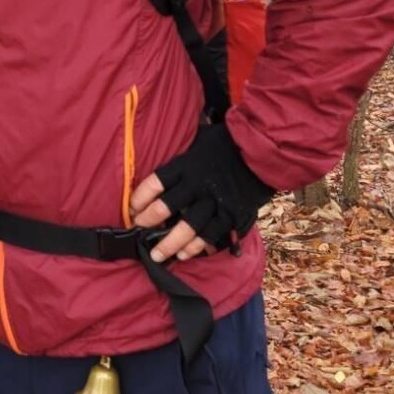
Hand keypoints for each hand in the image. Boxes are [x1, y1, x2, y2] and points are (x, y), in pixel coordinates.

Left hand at [131, 123, 273, 263]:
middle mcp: (198, 185)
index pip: (155, 183)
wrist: (262, 153)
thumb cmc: (225, 143)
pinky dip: (198, 247)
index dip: (140, 198)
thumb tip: (161, 140)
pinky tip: (186, 254)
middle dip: (148, 223)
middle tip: (137, 233)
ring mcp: (215, 202)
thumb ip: (181, 149)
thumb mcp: (199, 138)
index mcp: (186, 166)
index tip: (132, 209)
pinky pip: (212, 235)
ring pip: (189, 228)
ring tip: (157, 255)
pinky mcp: (231, 215)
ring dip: (171, 243)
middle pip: (167, 208)